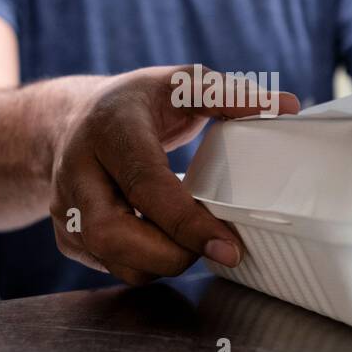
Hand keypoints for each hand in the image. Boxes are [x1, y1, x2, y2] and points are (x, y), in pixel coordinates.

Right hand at [49, 65, 299, 284]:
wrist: (71, 120)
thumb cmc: (137, 103)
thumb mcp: (182, 84)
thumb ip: (231, 95)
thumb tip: (286, 106)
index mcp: (110, 128)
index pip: (144, 184)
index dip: (186, 222)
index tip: (228, 247)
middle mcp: (77, 169)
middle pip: (112, 234)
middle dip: (171, 254)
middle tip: (216, 248)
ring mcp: (65, 205)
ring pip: (113, 259)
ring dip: (163, 262)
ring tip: (195, 240)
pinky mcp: (66, 234)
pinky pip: (111, 266)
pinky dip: (147, 263)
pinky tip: (168, 241)